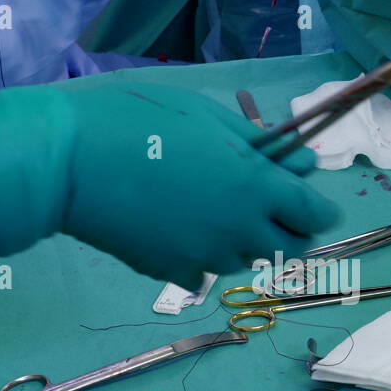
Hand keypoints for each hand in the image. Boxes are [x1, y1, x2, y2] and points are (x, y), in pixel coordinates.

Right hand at [0, 77, 341, 290]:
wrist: (70, 163)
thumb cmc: (141, 122)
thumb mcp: (207, 117)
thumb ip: (261, 146)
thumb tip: (304, 166)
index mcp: (256, 187)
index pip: (315, 215)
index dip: (320, 209)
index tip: (312, 201)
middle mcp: (239, 230)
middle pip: (290, 248)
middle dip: (290, 230)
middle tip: (270, 207)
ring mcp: (205, 257)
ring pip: (245, 260)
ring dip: (245, 241)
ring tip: (213, 208)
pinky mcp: (171, 273)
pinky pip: (203, 271)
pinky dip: (202, 254)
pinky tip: (179, 227)